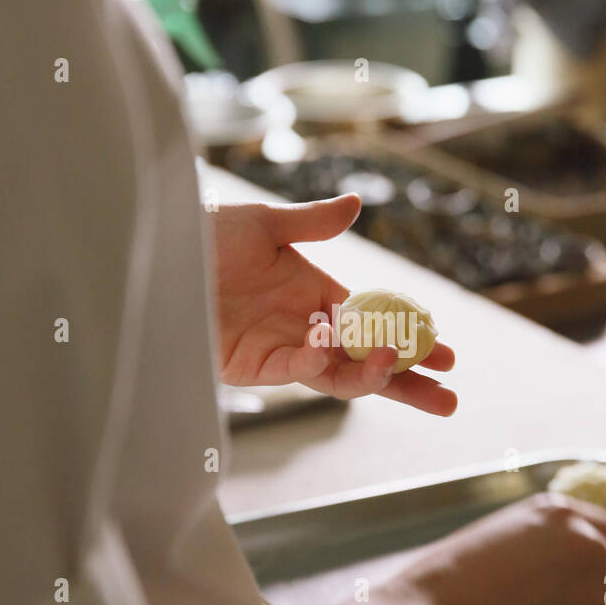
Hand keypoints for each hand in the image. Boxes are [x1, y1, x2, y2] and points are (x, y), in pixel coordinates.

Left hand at [210, 195, 456, 416]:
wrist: (155, 252)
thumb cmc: (204, 236)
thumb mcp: (265, 224)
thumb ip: (313, 222)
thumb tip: (357, 204)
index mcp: (316, 296)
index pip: (377, 325)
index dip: (413, 339)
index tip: (450, 354)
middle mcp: (305, 329)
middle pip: (367, 363)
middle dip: (407, 382)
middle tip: (450, 400)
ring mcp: (280, 350)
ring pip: (338, 375)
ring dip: (372, 374)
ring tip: (401, 364)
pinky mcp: (250, 366)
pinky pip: (295, 369)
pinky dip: (318, 361)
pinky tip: (331, 342)